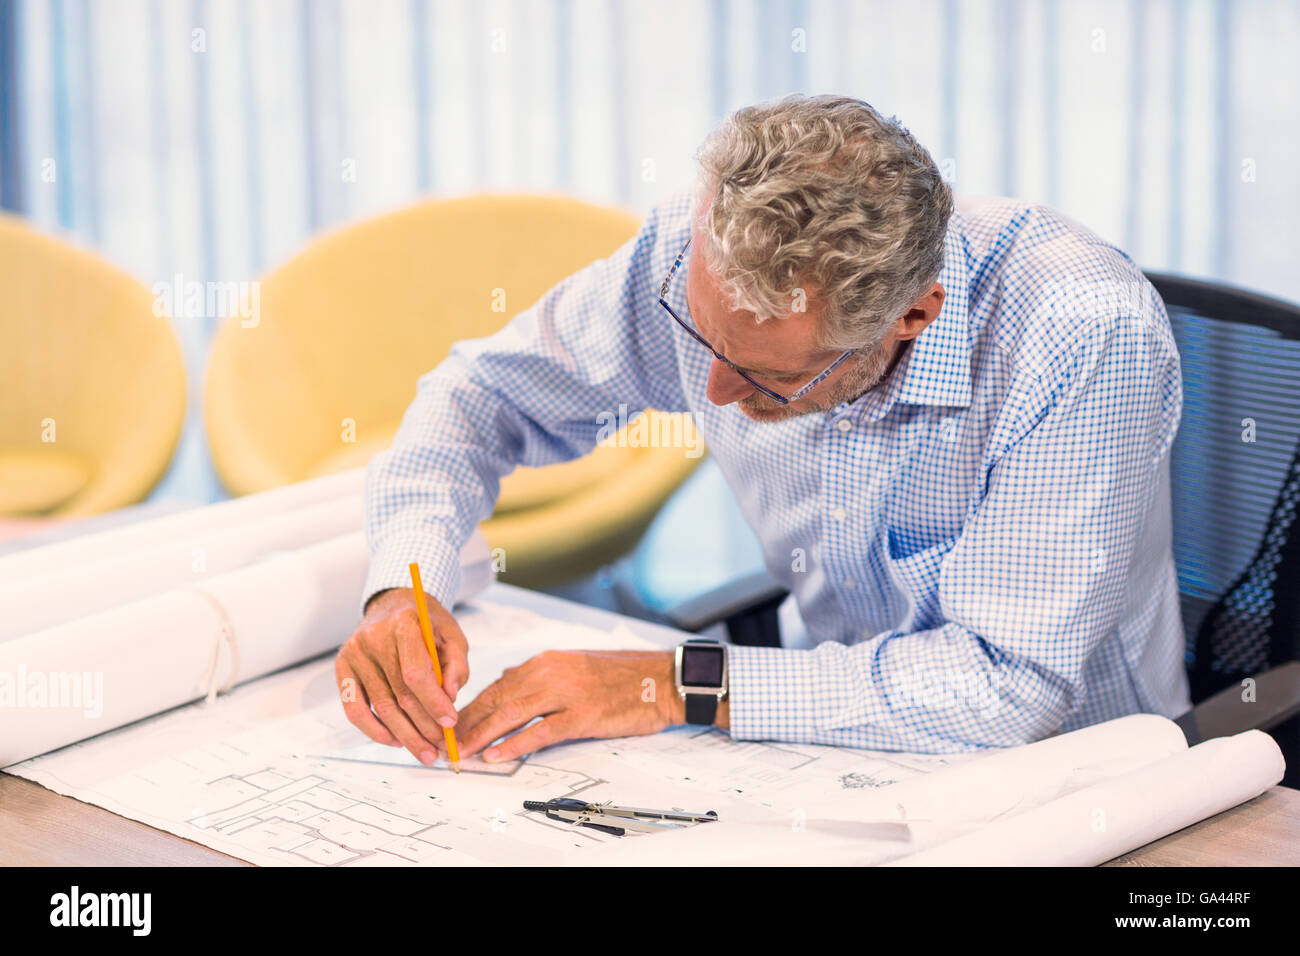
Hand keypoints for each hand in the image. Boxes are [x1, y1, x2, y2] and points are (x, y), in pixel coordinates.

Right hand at [334, 587, 469, 764]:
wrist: (392, 605)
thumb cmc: (426, 623)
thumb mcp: (451, 635)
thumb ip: (456, 665)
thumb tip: (450, 697)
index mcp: (403, 624)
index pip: (415, 673)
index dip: (434, 702)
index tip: (451, 722)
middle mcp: (373, 638)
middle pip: (398, 695)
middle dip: (423, 726)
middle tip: (440, 747)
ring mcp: (353, 654)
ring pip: (380, 707)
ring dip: (404, 735)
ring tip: (423, 751)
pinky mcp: (342, 668)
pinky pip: (354, 708)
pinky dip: (374, 730)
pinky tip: (394, 741)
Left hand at [455, 650, 679, 761]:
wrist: (662, 679)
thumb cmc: (623, 674)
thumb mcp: (576, 663)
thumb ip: (541, 673)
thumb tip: (508, 679)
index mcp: (547, 661)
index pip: (498, 685)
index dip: (473, 706)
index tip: (454, 722)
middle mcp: (550, 672)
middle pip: (498, 699)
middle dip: (468, 721)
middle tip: (447, 740)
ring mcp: (566, 693)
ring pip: (512, 714)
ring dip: (482, 734)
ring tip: (462, 750)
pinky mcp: (582, 714)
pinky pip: (541, 732)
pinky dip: (515, 744)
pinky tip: (496, 755)